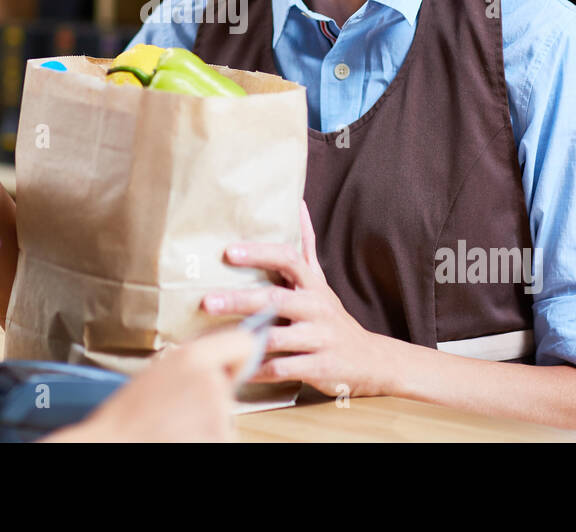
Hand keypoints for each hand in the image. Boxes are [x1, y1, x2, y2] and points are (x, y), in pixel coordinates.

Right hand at [49, 327, 258, 442]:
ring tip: (171, 426)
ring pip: (225, 416)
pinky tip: (178, 437)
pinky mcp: (221, 441)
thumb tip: (222, 358)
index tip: (229, 367)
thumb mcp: (158, 371)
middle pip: (229, 386)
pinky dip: (205, 440)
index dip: (237, 356)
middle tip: (175, 409)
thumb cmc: (129, 414)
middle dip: (213, 398)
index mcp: (193, 357)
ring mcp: (219, 415)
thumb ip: (192, 361)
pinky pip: (221, 437)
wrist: (114, 443)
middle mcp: (212, 383)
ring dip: (207, 423)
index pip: (243, 343)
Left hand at [201, 201, 388, 397]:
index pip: (289, 259)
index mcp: (313, 285)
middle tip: (206, 302)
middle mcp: (317, 308)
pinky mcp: (319, 368)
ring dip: (246, 339)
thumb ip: (306, 246)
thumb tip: (298, 205)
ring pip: (277, 338)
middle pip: (276, 300)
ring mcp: (319, 339)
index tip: (229, 251)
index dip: (260, 254)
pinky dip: (259, 370)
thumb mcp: (320, 282)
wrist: (369, 360)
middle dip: (239, 300)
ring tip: (215, 341)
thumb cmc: (331, 316)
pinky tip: (237, 369)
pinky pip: (283, 369)